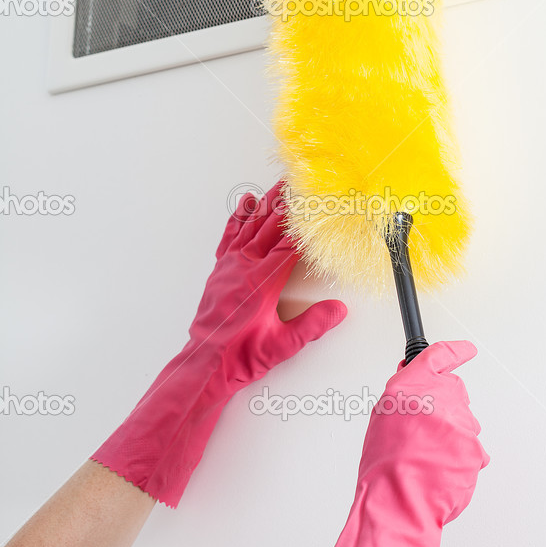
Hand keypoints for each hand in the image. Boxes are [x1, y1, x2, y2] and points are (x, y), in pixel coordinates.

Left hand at [91, 182, 346, 506]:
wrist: (207, 363)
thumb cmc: (242, 355)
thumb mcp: (283, 345)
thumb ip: (312, 326)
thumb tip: (338, 309)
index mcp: (263, 282)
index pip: (288, 245)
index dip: (303, 224)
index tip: (316, 206)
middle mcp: (245, 268)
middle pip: (269, 227)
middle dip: (285, 204)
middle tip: (297, 183)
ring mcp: (230, 267)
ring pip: (250, 227)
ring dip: (264, 205)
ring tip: (275, 186)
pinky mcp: (220, 271)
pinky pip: (230, 237)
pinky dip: (238, 219)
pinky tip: (244, 205)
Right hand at [308, 341, 488, 546]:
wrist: (397, 503)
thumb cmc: (384, 468)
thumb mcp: (383, 420)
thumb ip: (404, 397)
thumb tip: (417, 386)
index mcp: (410, 386)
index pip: (438, 357)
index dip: (455, 351)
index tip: (467, 349)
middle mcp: (437, 398)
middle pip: (454, 391)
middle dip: (446, 408)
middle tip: (426, 434)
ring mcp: (460, 423)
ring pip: (465, 423)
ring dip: (452, 436)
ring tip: (428, 458)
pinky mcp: (475, 447)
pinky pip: (473, 449)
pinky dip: (461, 458)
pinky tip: (440, 469)